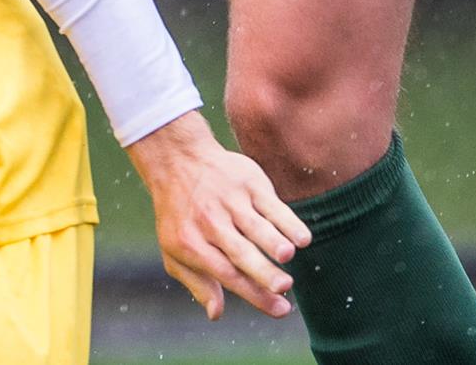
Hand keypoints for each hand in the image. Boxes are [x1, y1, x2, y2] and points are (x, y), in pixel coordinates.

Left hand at [126, 111, 310, 319]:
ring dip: (273, 241)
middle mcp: (209, 222)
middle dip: (262, 271)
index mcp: (191, 244)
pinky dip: (287, 221)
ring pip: (255, 226)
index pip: (226, 274)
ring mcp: (229, 201)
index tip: (282, 310)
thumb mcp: (174, 250)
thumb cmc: (180, 215)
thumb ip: (197, 283)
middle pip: (239, 252)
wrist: (176, 160)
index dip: (254, 294)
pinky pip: (271, 204)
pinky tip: (301, 238)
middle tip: (284, 287)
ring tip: (287, 255)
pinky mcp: (247, 182)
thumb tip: (216, 314)